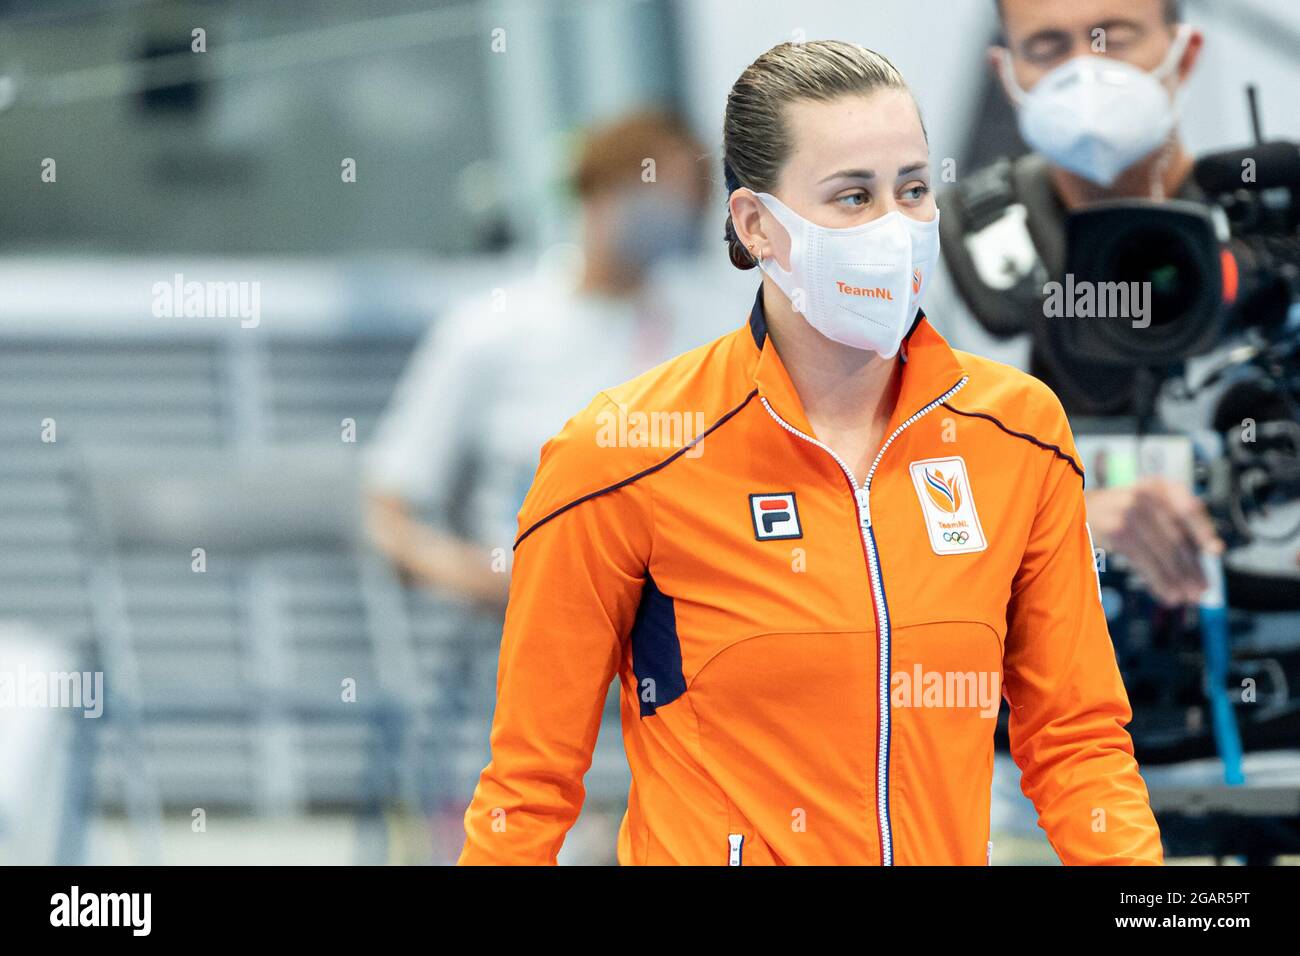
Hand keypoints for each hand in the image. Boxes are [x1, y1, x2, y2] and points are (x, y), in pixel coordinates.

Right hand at [1086, 477, 1223, 605]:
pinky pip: (1144, 561)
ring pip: (1163, 551)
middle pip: (1177, 535)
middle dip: (1192, 567)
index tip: (1215, 551)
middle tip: (1201, 588)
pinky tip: (1166, 593)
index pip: (1188, 508)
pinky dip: (1158, 580)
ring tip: (1187, 596)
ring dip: (1177, 578)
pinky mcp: (1115, 531)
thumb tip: (1205, 552)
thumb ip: (1172, 522)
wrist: (1073, 511)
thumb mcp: (1144, 506)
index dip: (1203, 531)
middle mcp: (1144, 494)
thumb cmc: (1113, 513)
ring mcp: (1128, 512)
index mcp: (1157, 486)